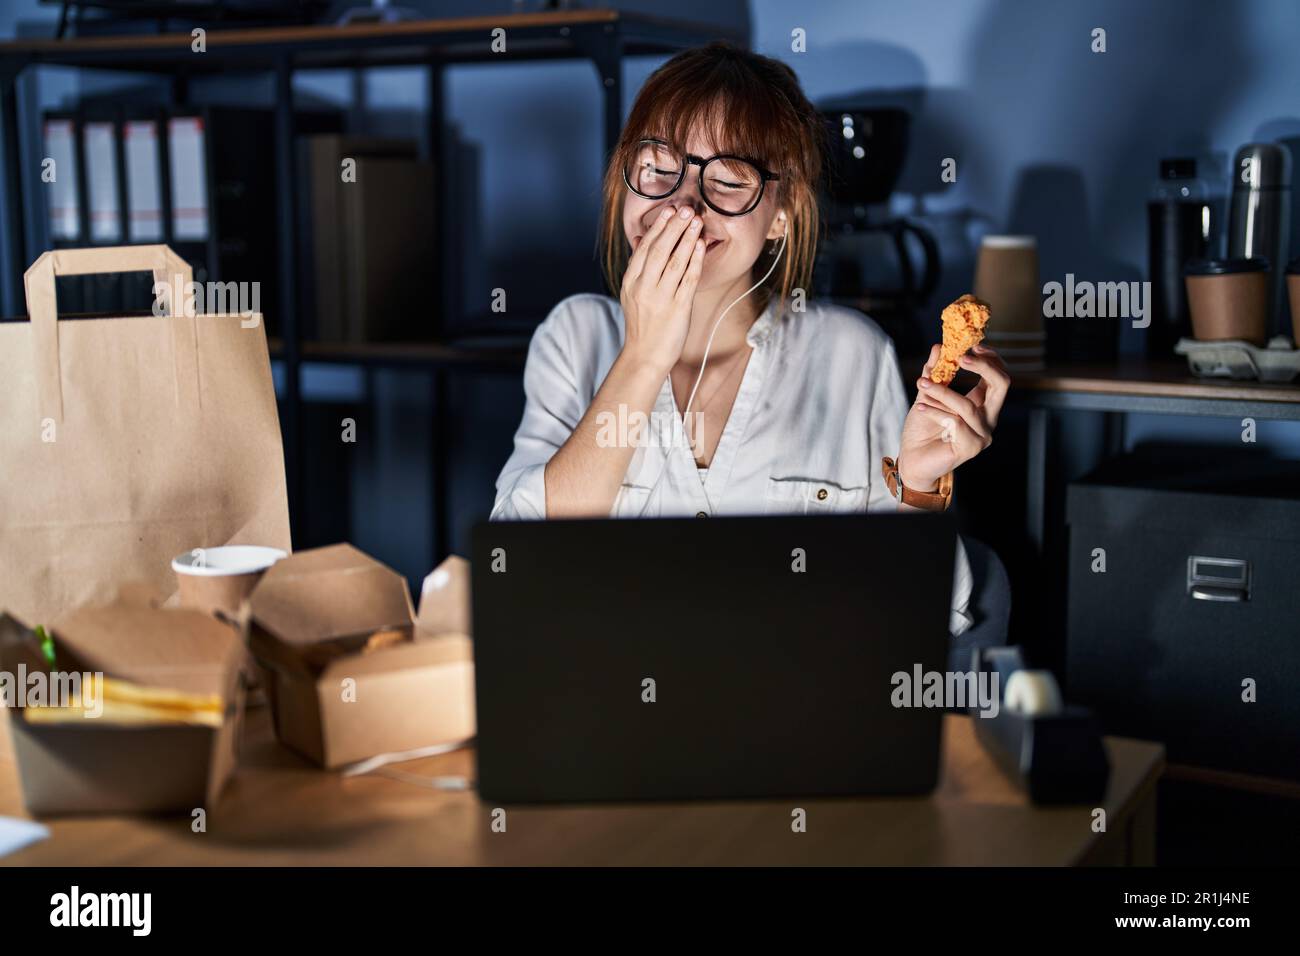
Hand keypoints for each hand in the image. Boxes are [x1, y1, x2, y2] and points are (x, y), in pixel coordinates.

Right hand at [619, 205, 705, 373]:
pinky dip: (695, 260)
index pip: (644, 248)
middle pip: (659, 250)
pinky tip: (700, 246)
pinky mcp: (678, 309)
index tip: (669, 210)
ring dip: (687, 238)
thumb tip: (643, 240)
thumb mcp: (633, 293)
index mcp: (631, 281)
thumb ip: (640, 268)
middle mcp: (644, 287)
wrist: (645, 356)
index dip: (658, 227)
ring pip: (675, 261)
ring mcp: (661, 298)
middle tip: (686, 209)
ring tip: (696, 221)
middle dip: (674, 227)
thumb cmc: (643, 324)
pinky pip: (688, 280)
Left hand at [897, 344, 1010, 491]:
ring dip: (942, 392)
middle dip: (983, 366)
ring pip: (967, 404)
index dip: (989, 358)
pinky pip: (954, 422)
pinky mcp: (971, 448)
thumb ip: (935, 373)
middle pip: (1002, 385)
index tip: (969, 346)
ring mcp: (982, 435)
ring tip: (921, 385)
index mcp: (983, 404)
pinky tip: (919, 408)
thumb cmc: (922, 429)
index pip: (999, 376)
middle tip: (961, 356)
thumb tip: (938, 347)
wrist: (911, 459)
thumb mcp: (928, 395)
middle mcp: (988, 419)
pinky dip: (934, 411)